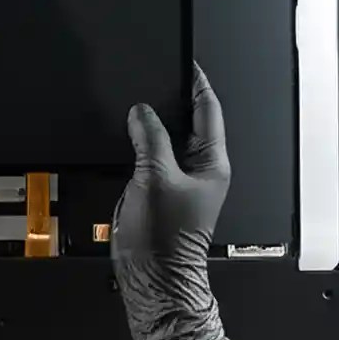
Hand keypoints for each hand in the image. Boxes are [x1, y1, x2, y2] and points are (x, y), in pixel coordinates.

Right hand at [112, 64, 230, 339]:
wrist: (151, 276)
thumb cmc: (167, 240)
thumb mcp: (157, 177)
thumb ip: (150, 138)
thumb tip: (142, 111)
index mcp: (212, 163)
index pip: (209, 111)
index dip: (198, 84)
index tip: (189, 63)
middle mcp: (198, 169)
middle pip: (187, 122)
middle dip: (171, 100)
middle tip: (155, 77)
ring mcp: (177, 179)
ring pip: (164, 139)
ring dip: (151, 124)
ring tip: (137, 104)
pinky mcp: (156, 189)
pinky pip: (148, 156)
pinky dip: (138, 143)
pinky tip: (126, 134)